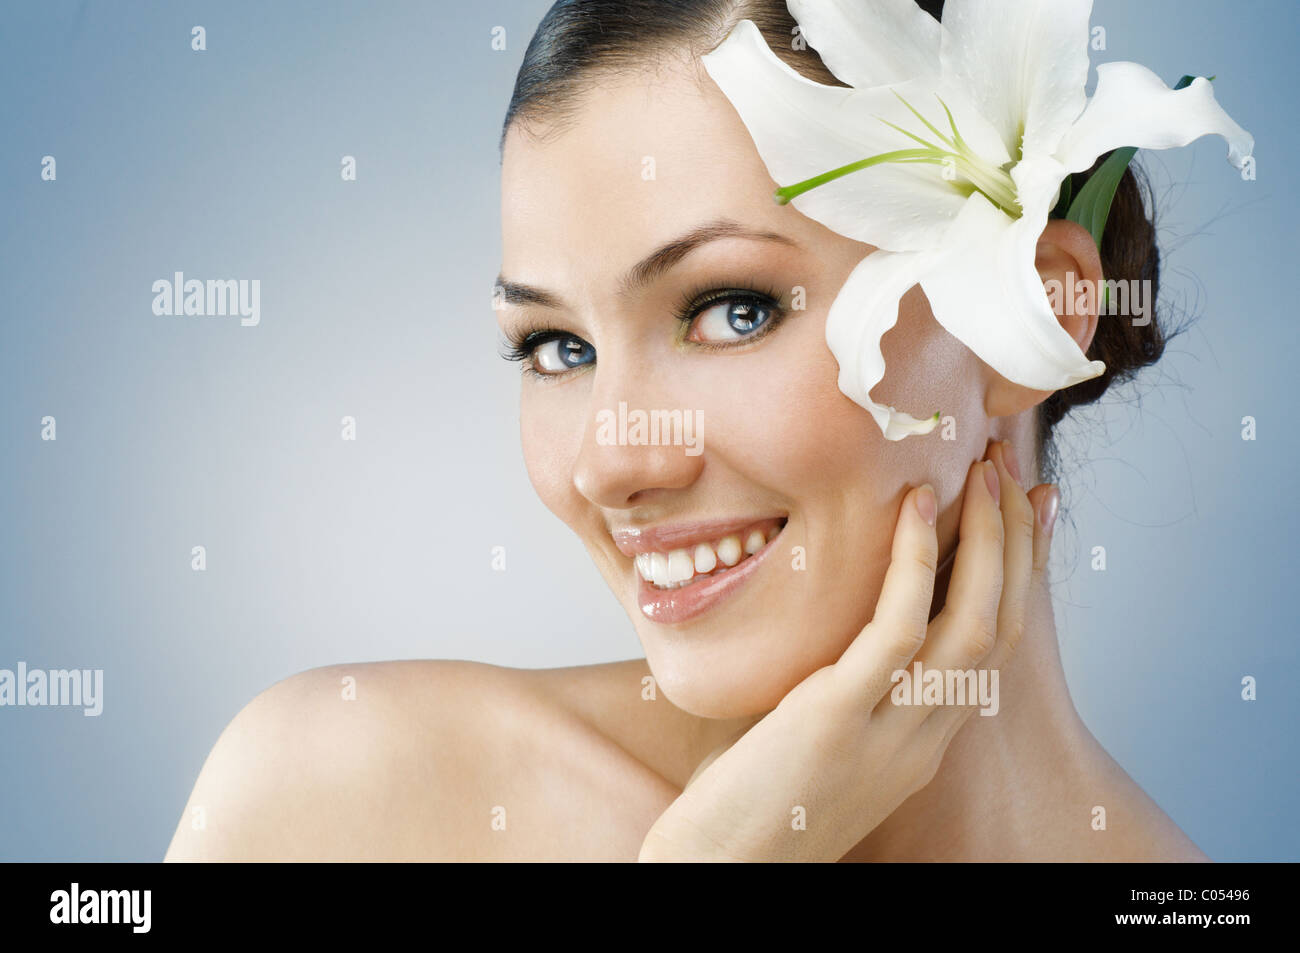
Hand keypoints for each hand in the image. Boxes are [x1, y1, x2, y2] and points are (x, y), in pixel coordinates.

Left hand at [638, 441, 1057, 861]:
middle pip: (1002, 626)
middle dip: (1018, 541)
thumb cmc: (754, 801)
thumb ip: (849, 685)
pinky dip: (914, 564)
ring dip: (989, 541)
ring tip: (984, 471)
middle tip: (1014, 468)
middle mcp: (924, 738)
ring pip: (973, 625)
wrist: (721, 873)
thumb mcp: (820, 736)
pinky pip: (897, 632)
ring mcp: (889, 731)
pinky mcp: (836, 719)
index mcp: (923, 739)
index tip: (1032, 509)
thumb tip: (842, 615)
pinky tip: (916, 508)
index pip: (995, 644)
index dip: (1021, 572)